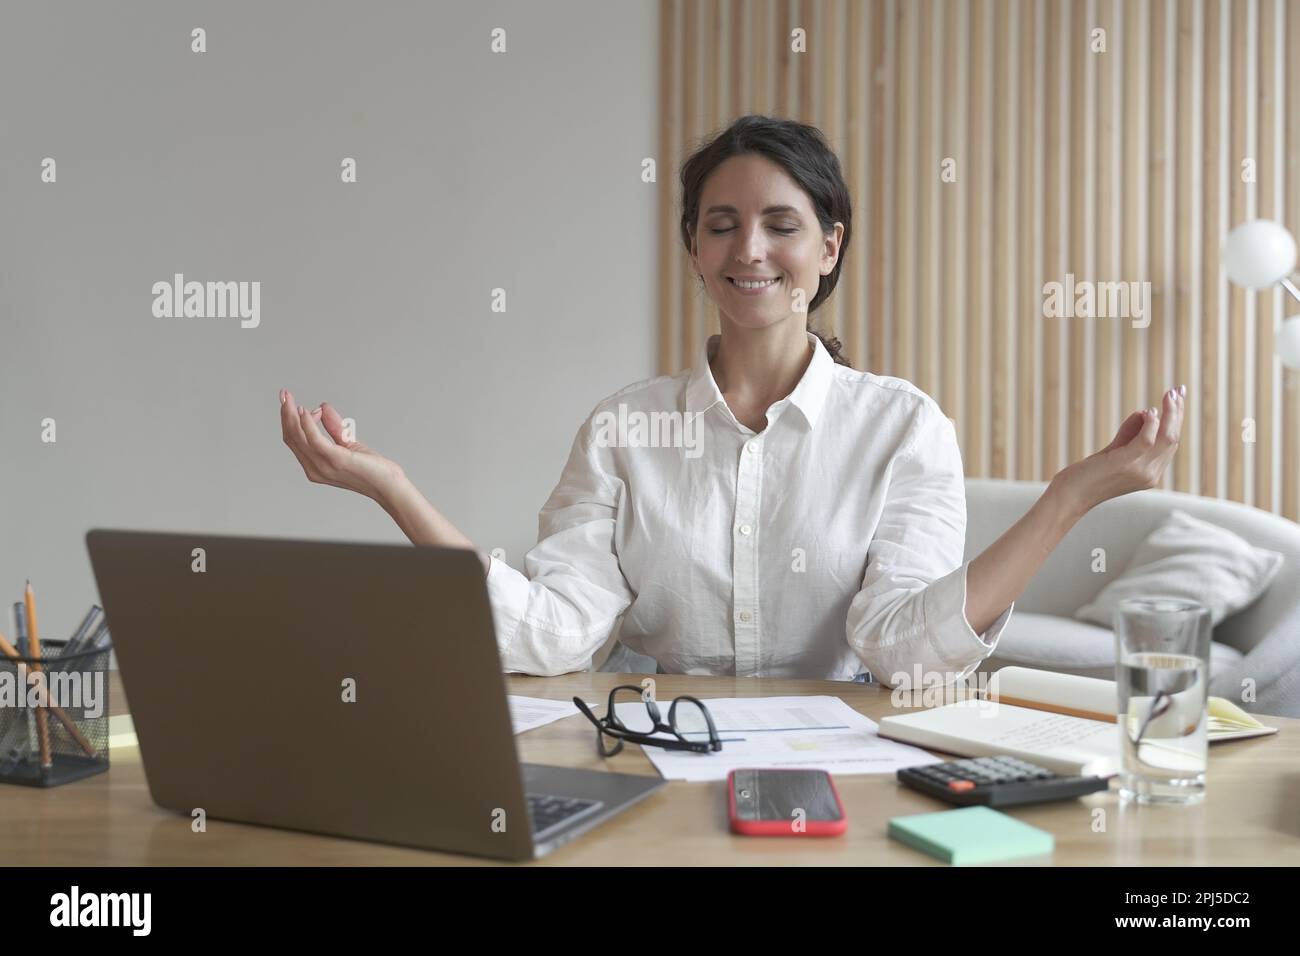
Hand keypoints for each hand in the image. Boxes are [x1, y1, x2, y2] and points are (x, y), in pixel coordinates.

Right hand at [279, 388, 404, 500]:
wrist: (389, 486)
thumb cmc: (372, 470)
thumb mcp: (349, 444)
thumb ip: (335, 427)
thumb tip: (323, 407)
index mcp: (315, 466)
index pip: (294, 441)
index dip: (289, 421)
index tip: (296, 403)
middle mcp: (315, 468)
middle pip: (292, 438)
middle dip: (285, 414)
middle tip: (284, 394)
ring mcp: (324, 466)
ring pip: (298, 437)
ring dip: (292, 415)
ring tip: (289, 399)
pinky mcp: (336, 460)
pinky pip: (315, 440)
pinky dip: (307, 424)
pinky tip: (304, 411)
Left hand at [1051, 385, 1184, 516]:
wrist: (1069, 496)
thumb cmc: (1088, 474)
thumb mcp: (1114, 452)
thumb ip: (1130, 434)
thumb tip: (1146, 412)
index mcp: (1151, 473)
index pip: (1171, 443)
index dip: (1177, 419)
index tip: (1178, 397)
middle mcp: (1150, 474)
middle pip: (1173, 439)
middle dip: (1178, 412)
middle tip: (1178, 390)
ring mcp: (1140, 471)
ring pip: (1166, 438)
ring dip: (1170, 414)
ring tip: (1169, 395)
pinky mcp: (1126, 464)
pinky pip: (1146, 441)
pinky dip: (1151, 424)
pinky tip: (1150, 411)